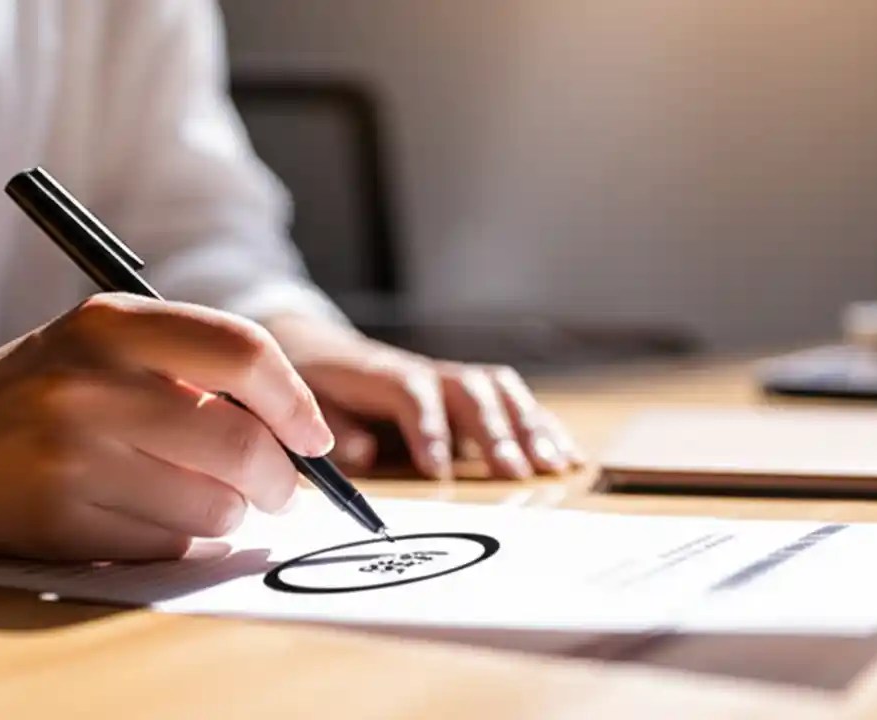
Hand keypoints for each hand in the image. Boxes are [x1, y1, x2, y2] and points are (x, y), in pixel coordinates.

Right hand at [0, 295, 334, 559]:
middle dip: (278, 479)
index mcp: (113, 323)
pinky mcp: (57, 525)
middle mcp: (90, 385)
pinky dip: (178, 540)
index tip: (313, 437)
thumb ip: (197, 367)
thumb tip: (301, 435)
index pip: (243, 353)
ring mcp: (70, 458)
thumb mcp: (109, 343)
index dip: (296, 401)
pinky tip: (145, 515)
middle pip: (242, 445)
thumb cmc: (45, 388)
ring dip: (224, 513)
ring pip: (214, 508)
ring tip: (191, 494)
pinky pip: (168, 547)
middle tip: (278, 489)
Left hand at [264, 316, 581, 479]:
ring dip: (530, 428)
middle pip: (469, 391)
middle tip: (516, 474)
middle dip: (494, 433)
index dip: (429, 429)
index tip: (439, 471)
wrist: (324, 351)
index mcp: (380, 374)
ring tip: (554, 467)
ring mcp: (453, 381)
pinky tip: (568, 457)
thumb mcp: (308, 402)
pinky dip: (544, 428)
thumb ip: (333, 425)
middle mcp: (426, 372)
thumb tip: (362, 454)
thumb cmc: (319, 386)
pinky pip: (515, 404)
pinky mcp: (472, 396)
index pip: (412, 392)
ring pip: (501, 392)